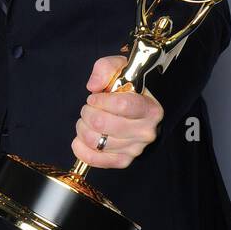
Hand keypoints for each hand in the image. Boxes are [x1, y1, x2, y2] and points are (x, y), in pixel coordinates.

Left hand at [70, 55, 163, 169]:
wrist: (133, 108)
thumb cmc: (126, 88)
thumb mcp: (119, 68)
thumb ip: (105, 69)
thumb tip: (93, 86)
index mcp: (150, 108)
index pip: (122, 105)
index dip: (101, 100)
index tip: (93, 97)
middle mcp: (146, 131)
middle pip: (103, 124)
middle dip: (87, 112)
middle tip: (88, 108)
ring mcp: (135, 149)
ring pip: (95, 141)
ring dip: (82, 128)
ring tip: (86, 121)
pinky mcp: (123, 161)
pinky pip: (94, 159)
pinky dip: (80, 149)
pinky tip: (80, 139)